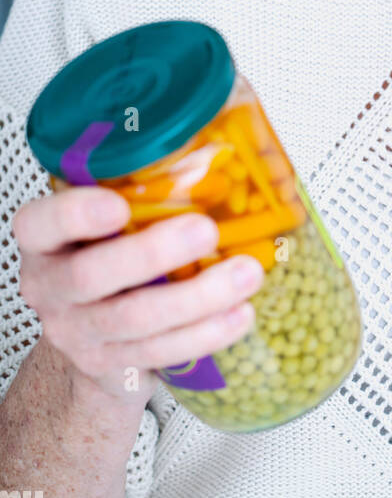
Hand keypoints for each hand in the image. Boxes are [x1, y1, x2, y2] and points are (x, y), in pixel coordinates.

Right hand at [13, 186, 263, 401]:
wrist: (96, 335)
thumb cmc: (110, 254)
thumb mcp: (110, 219)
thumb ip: (140, 186)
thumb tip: (222, 131)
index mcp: (46, 241)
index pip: (40, 224)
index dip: (74, 215)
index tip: (117, 204)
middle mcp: (52, 288)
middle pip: (90, 276)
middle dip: (152, 253)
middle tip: (206, 230)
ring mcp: (79, 333)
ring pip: (134, 319)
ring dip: (197, 297)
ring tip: (246, 273)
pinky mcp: (113, 365)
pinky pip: (160, 352)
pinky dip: (206, 333)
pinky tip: (239, 313)